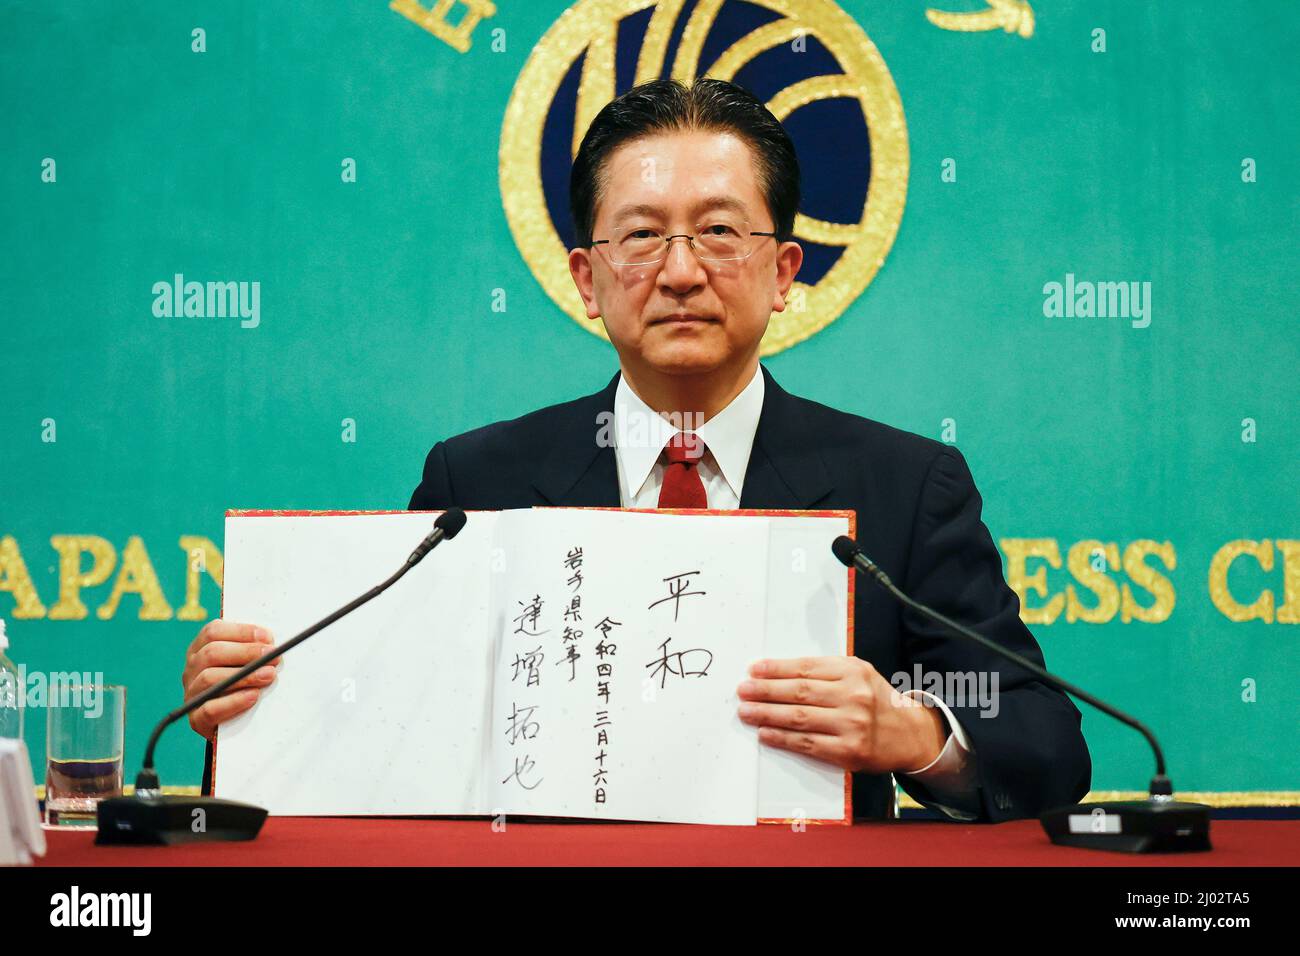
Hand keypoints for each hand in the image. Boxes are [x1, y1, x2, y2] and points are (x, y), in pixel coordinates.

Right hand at [182, 620, 280, 740]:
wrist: (232, 725)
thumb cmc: (243, 685)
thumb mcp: (244, 664)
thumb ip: (253, 651)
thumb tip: (272, 642)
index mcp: (200, 649)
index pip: (213, 631)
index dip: (241, 631)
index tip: (267, 637)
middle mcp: (192, 669)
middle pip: (212, 653)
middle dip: (247, 652)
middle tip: (273, 656)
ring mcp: (192, 693)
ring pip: (209, 678)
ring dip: (245, 675)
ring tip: (269, 675)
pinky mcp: (196, 719)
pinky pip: (210, 709)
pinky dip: (234, 701)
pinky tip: (254, 696)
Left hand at [736, 656, 947, 773]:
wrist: (909, 734)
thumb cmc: (876, 701)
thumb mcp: (858, 674)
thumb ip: (824, 671)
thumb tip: (778, 672)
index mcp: (853, 671)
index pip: (806, 668)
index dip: (776, 669)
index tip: (754, 669)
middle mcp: (853, 696)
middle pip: (799, 691)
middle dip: (765, 690)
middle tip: (743, 690)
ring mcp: (852, 725)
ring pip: (800, 718)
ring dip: (767, 714)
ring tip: (746, 711)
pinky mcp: (849, 751)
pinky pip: (808, 743)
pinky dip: (783, 738)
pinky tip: (765, 733)